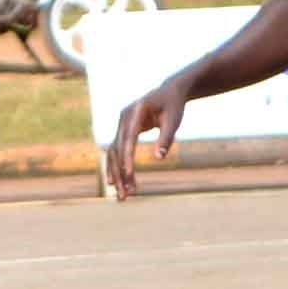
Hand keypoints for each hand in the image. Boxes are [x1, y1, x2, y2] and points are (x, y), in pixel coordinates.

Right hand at [106, 79, 192, 195]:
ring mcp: (120, 126)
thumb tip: (159, 158)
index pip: (128, 138)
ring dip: (117, 175)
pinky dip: (119, 169)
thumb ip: (166, 138)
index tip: (129, 175)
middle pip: (116, 150)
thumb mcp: (174, 120)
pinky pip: (118, 153)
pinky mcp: (123, 132)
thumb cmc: (173, 105)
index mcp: (135, 112)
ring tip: (123, 197)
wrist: (169, 91)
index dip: (127, 158)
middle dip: (119, 173)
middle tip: (125, 196)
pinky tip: (122, 185)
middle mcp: (123, 118)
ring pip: (113, 154)